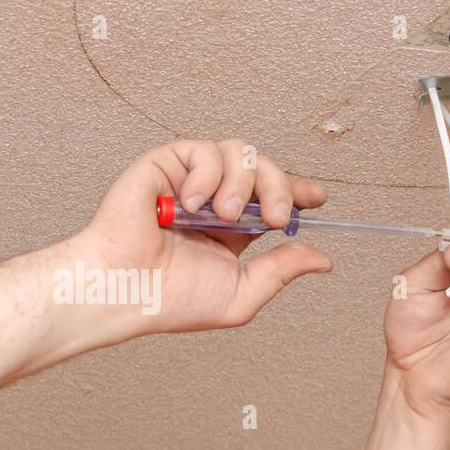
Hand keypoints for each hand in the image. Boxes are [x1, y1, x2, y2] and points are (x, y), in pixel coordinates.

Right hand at [76, 138, 332, 336]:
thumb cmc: (172, 299)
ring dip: (242, 184)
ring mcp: (193, 181)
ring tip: (224, 217)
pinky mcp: (166, 164)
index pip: (274, 198)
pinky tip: (194, 204)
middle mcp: (216, 201)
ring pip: (241, 153)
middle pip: (265, 170)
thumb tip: (322, 259)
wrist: (127, 289)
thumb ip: (281, 272)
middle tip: (273, 217)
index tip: (317, 198)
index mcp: (235, 230)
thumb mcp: (241, 294)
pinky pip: (203, 150)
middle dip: (279, 188)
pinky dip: (207, 175)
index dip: (298, 191)